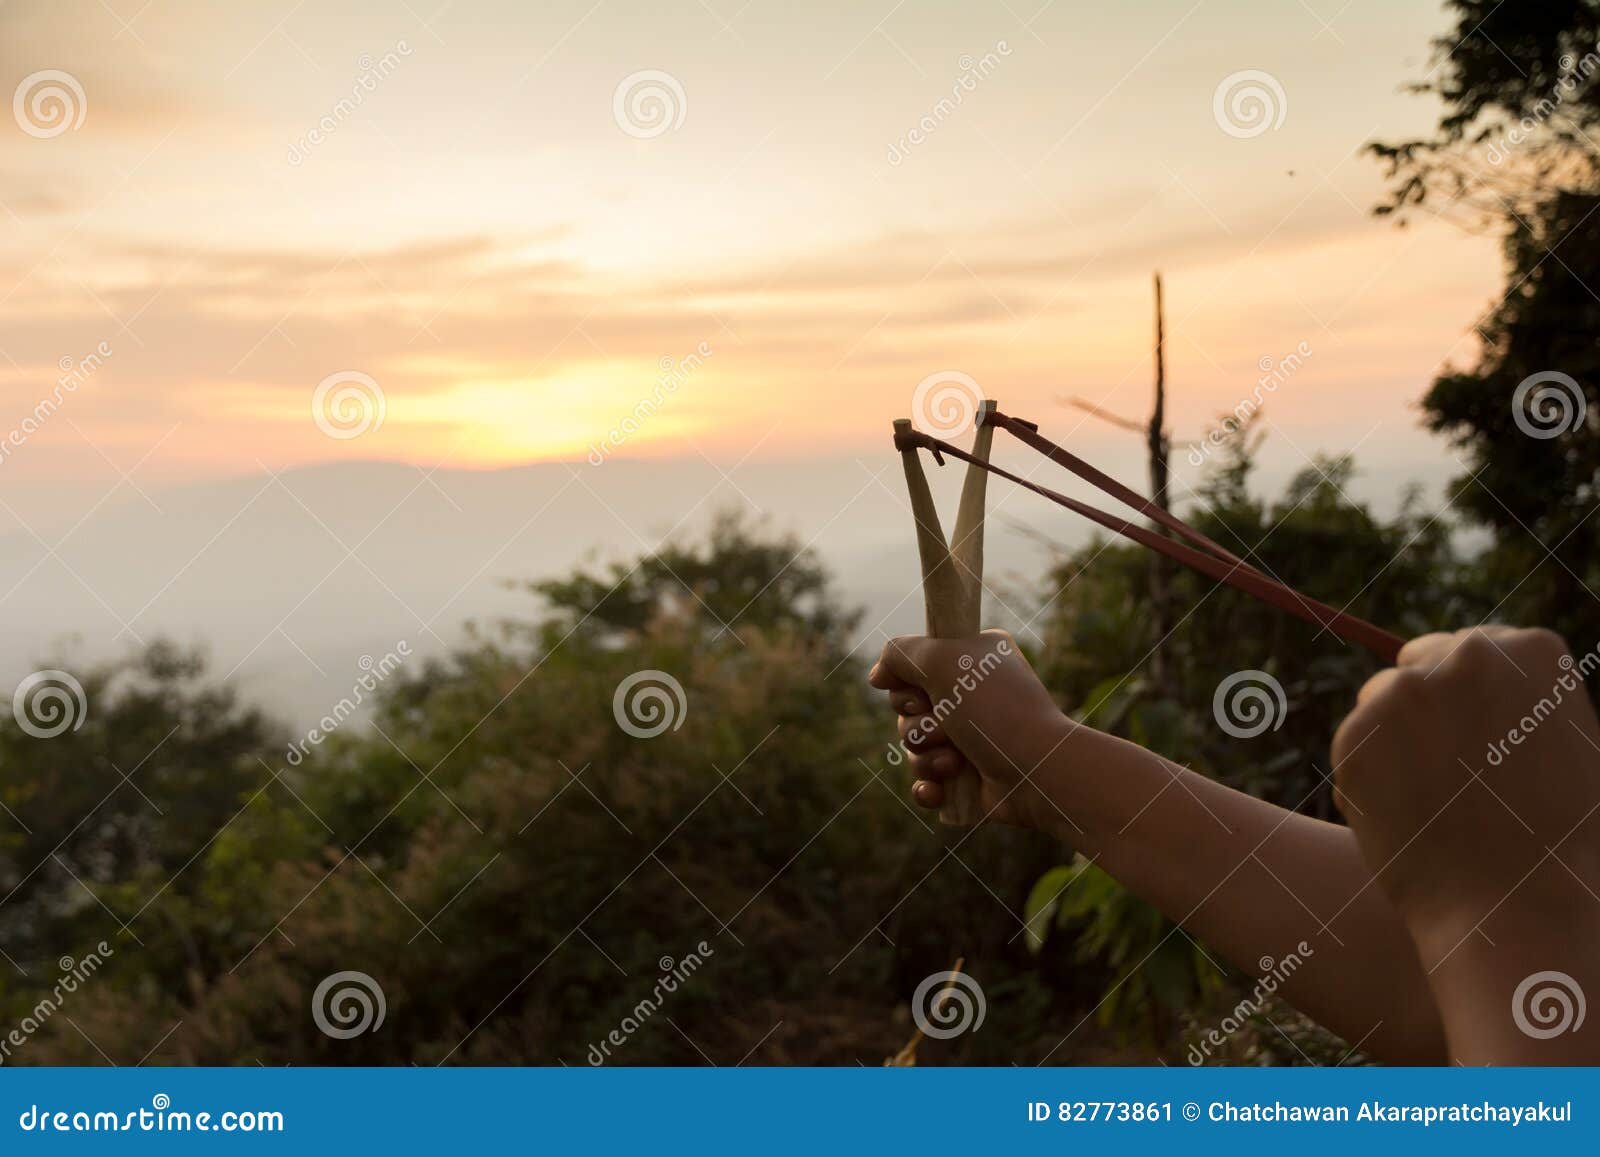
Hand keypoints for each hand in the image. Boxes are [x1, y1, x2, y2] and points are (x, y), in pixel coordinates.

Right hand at [868, 630, 1072, 832]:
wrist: (1036, 771)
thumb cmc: (994, 710)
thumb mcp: (944, 660)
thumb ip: (901, 653)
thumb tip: (877, 675)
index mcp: (972, 659)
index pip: (914, 667)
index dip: (907, 683)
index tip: (921, 691)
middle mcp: (970, 696)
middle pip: (907, 709)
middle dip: (918, 724)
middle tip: (945, 724)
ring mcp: (968, 739)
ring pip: (914, 747)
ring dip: (926, 756)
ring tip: (954, 761)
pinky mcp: (966, 779)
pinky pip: (925, 782)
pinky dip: (928, 787)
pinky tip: (939, 789)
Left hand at [1333, 627, 1599, 935]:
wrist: (1519, 904)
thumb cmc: (1561, 840)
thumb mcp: (1569, 746)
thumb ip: (1522, 700)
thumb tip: (1475, 678)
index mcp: (1531, 651)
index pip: (1472, 649)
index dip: (1466, 695)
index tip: (1473, 732)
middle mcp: (1467, 656)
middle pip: (1418, 662)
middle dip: (1423, 707)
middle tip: (1444, 770)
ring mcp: (1406, 692)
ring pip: (1380, 702)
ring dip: (1393, 740)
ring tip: (1435, 802)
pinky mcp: (1357, 733)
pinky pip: (1356, 748)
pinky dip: (1369, 778)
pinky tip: (1406, 819)